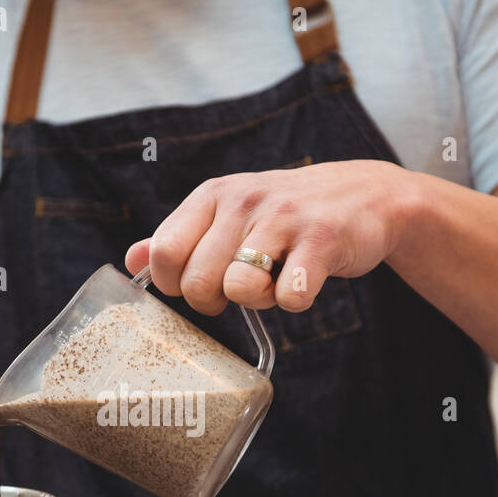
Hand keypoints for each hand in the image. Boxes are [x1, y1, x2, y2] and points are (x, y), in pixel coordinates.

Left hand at [125, 160, 410, 315]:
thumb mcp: (228, 215)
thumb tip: (132, 262)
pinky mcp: (321, 240)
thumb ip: (179, 238)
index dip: (176, 284)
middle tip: (242, 287)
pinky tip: (303, 281)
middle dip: (216, 301)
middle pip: (197, 282)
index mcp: (212, 195)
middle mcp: (243, 201)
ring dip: (258, 301)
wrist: (365, 196)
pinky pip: (290, 296)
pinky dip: (294, 301)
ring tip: (275, 280)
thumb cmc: (286, 216)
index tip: (201, 283)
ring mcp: (283, 218)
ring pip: (239, 289)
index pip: (164, 254)